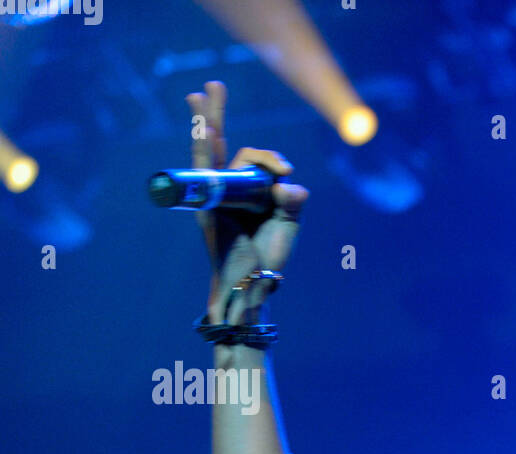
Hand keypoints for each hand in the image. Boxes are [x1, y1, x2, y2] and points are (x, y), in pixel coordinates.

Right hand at [184, 80, 308, 320]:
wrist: (251, 285)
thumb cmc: (267, 257)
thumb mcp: (287, 224)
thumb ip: (292, 200)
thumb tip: (289, 182)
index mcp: (247, 192)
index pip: (251, 161)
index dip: (268, 158)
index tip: (286, 171)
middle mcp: (226, 189)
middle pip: (220, 144)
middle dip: (215, 114)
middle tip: (212, 85)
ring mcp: (212, 195)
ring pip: (208, 150)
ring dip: (206, 119)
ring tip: (201, 92)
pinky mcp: (205, 204)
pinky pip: (203, 169)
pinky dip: (203, 144)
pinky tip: (203, 122)